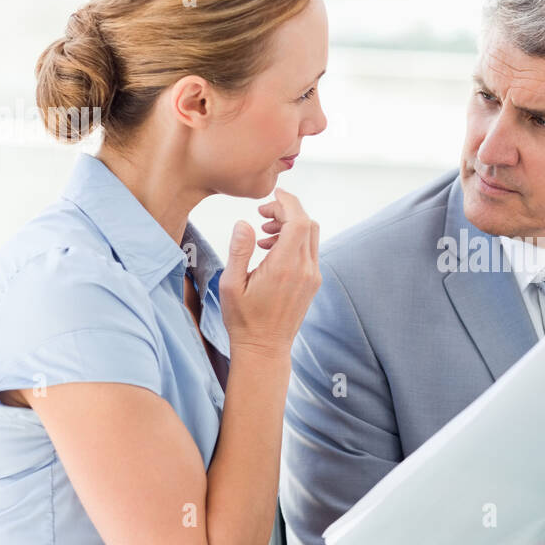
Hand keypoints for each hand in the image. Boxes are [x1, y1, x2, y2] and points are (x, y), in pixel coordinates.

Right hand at [219, 188, 319, 354]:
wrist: (264, 348)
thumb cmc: (244, 319)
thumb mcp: (231, 285)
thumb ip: (239, 250)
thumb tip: (243, 223)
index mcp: (284, 267)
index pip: (298, 221)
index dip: (287, 202)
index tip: (271, 196)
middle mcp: (305, 270)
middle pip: (308, 223)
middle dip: (287, 210)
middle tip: (263, 214)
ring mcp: (312, 277)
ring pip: (311, 236)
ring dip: (291, 226)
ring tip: (263, 234)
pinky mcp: (313, 283)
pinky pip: (309, 251)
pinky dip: (294, 241)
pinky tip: (271, 250)